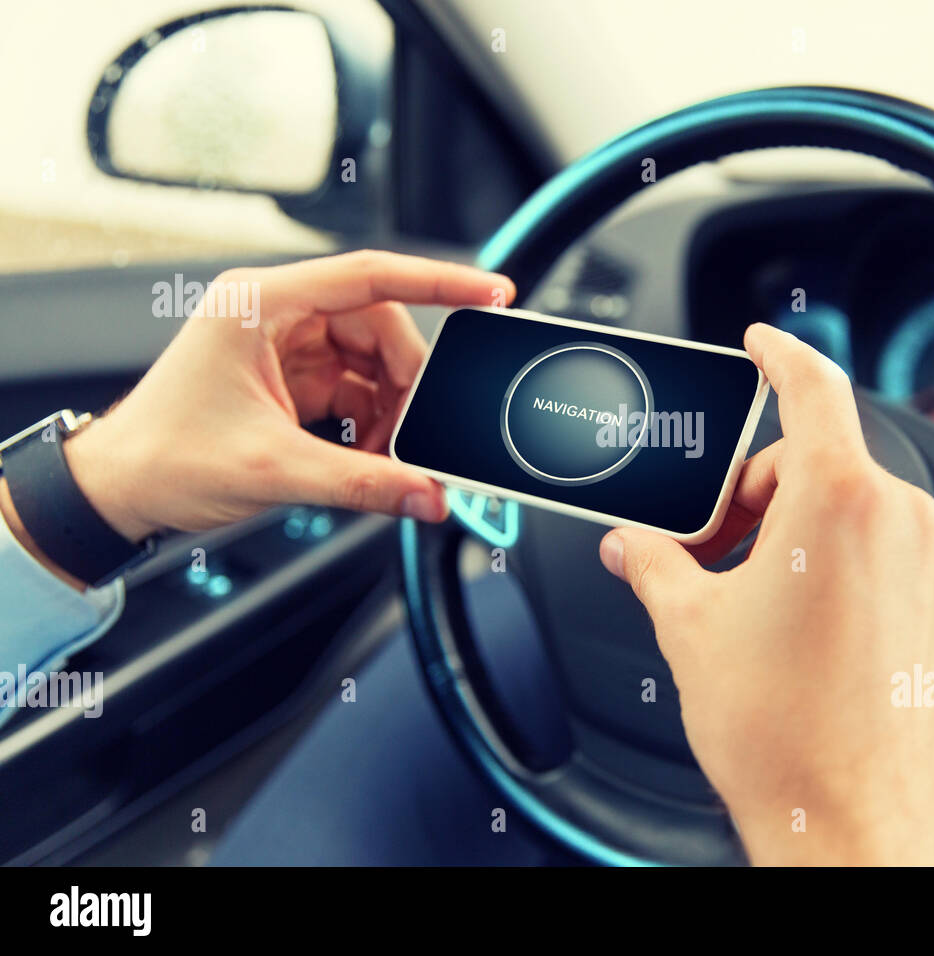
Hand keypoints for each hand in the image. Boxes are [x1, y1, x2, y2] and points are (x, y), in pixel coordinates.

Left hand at [58, 250, 511, 547]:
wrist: (117, 490)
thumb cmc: (163, 458)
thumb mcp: (273, 470)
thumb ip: (363, 482)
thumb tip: (427, 495)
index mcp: (262, 303)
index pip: (371, 275)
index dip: (440, 281)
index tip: (490, 291)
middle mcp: (276, 313)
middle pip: (380, 325)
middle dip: (407, 380)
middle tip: (421, 430)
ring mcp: (284, 344)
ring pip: (372, 359)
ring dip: (392, 406)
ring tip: (387, 454)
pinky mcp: (291, 376)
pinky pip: (356, 386)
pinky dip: (374, 420)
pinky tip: (372, 454)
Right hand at [598, 323, 933, 865]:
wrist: (852, 822)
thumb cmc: (786, 735)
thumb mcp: (692, 629)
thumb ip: (657, 564)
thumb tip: (634, 545)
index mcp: (839, 502)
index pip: (813, 388)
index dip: (780, 354)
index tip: (763, 343)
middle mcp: (900, 522)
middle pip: (818, 461)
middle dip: (756, 491)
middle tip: (710, 547)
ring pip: (854, 507)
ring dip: (798, 530)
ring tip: (754, 598)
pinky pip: (887, 549)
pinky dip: (842, 560)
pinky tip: (804, 619)